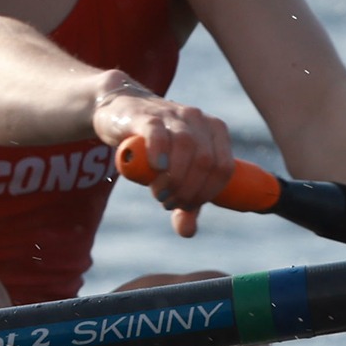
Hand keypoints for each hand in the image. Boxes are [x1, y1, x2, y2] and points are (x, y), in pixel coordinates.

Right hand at [92, 80, 233, 237]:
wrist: (121, 112)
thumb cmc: (156, 146)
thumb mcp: (173, 174)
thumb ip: (184, 201)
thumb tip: (188, 232)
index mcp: (215, 131)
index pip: (224, 168)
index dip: (207, 193)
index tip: (186, 206)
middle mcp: (199, 119)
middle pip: (206, 161)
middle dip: (188, 190)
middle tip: (168, 202)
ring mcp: (174, 115)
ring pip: (186, 147)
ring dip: (174, 179)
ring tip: (160, 193)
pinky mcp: (147, 116)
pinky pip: (158, 133)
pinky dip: (160, 153)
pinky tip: (156, 168)